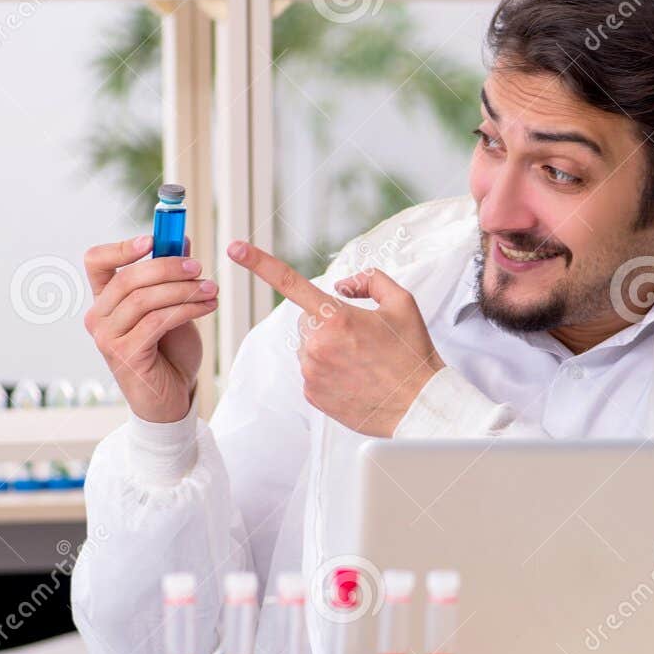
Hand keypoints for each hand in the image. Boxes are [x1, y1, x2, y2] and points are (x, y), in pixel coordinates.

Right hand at [83, 234, 218, 422]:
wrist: (171, 400)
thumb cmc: (169, 354)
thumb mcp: (171, 308)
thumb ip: (170, 278)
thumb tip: (182, 240)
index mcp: (104, 301)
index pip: (95, 262)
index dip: (121, 246)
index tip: (153, 239)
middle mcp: (98, 318)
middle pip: (127, 278)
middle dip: (168, 267)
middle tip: (199, 267)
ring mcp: (107, 338)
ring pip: (144, 299)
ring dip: (183, 290)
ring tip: (211, 289)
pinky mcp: (125, 355)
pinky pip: (158, 321)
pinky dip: (187, 309)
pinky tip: (208, 307)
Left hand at [227, 242, 443, 435]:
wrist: (418, 405)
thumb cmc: (412, 354)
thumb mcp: (402, 302)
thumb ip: (370, 279)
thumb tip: (342, 286)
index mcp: (336, 318)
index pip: (290, 283)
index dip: (259, 262)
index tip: (235, 248)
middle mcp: (317, 345)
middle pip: (307, 319)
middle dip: (327, 321)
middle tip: (361, 337)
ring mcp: (311, 372)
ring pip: (308, 346)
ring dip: (327, 347)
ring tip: (361, 361)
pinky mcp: (312, 395)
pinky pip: (311, 371)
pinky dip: (328, 370)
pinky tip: (354, 378)